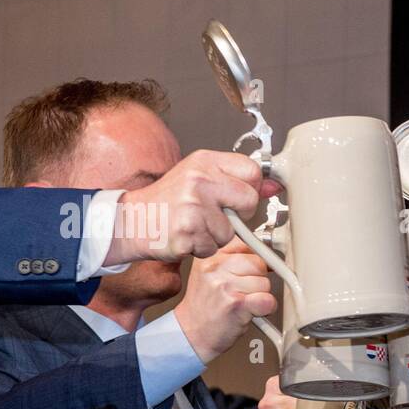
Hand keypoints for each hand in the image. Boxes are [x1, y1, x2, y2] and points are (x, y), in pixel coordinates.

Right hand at [104, 149, 281, 264]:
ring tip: (195, 225)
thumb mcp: (201, 178)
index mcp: (204, 161)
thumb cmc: (169, 200)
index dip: (250, 188)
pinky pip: (213, 247)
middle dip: (238, 214)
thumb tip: (276, 186)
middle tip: (216, 214)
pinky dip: (203, 247)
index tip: (237, 196)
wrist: (132, 220)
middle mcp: (199, 180)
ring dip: (216, 235)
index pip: (253, 171)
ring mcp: (193, 207)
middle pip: (249, 201)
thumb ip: (238, 181)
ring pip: (231, 231)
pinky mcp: (188, 233)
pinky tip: (187, 236)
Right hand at [173, 237, 274, 363]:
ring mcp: (225, 285)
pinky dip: (266, 308)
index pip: (245, 245)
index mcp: (210, 257)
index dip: (254, 258)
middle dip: (258, 279)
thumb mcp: (211, 274)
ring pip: (265, 283)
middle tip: (245, 292)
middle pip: (259, 263)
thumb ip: (233, 259)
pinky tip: (252, 312)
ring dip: (261, 296)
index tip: (252, 269)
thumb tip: (266, 253)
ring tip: (243, 303)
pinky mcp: (236, 304)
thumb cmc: (205, 306)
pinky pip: (268, 300)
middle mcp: (216, 268)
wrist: (190, 333)